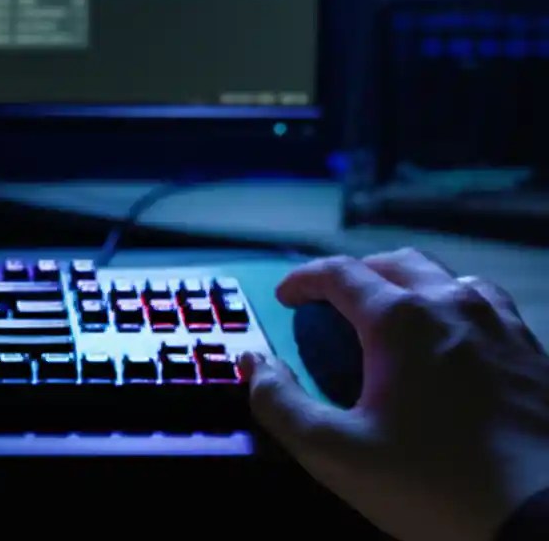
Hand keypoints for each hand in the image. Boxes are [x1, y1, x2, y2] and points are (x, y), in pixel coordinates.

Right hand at [240, 248, 548, 540]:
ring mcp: (502, 325)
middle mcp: (454, 307)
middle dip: (356, 275)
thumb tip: (258, 366)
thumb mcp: (335, 454)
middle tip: (332, 302)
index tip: (288, 297)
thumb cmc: (437, 486)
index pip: (340, 274)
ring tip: (392, 316)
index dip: (304, 280)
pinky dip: (454, 308)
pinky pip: (487, 307)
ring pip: (446, 279)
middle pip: (395, 263)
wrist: (543, 520)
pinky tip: (452, 343)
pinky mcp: (533, 353)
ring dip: (409, 285)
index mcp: (401, 320)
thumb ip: (280, 404)